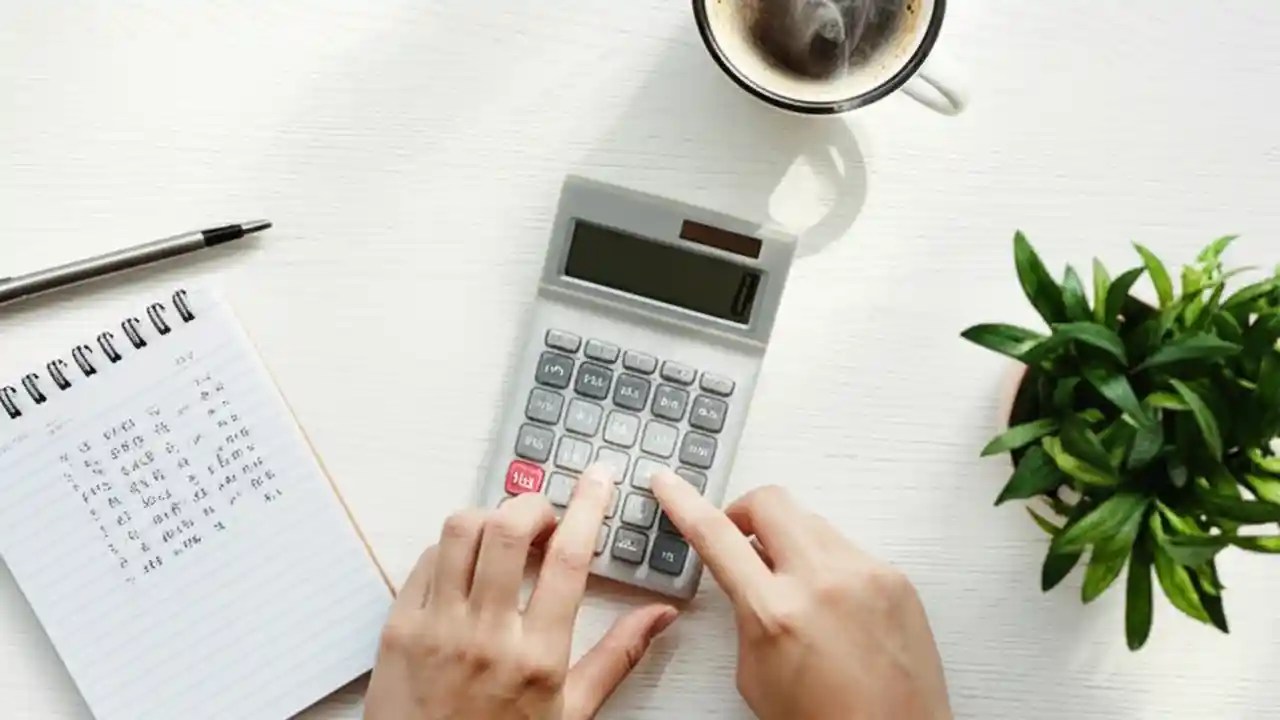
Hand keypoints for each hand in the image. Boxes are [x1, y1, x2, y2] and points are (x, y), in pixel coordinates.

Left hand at [366, 466, 677, 719]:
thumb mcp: (571, 712)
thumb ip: (616, 656)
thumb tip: (659, 616)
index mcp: (538, 656)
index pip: (570, 560)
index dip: (588, 507)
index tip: (598, 480)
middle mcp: (486, 635)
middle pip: (510, 529)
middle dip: (535, 504)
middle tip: (547, 516)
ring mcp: (436, 628)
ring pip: (460, 531)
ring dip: (489, 518)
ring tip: (505, 537)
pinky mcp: (398, 628)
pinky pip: (424, 560)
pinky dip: (451, 549)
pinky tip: (466, 567)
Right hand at [651, 473, 950, 719]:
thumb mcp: (756, 673)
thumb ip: (744, 610)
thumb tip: (745, 569)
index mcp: (777, 613)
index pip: (716, 536)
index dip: (684, 502)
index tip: (668, 483)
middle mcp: (825, 583)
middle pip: (770, 502)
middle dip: (744, 511)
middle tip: (736, 533)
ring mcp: (867, 574)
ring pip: (811, 520)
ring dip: (789, 539)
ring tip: (790, 581)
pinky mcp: (896, 578)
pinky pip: (847, 547)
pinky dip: (828, 563)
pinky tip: (830, 601)